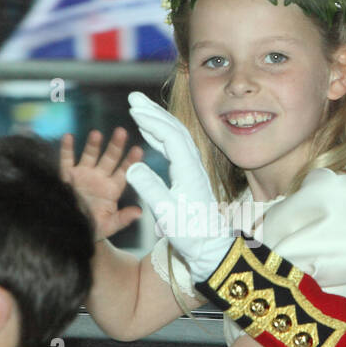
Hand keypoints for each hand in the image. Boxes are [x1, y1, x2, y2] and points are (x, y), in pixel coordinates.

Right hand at [60, 128, 143, 242]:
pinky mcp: (67, 176)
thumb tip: (139, 212)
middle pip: (109, 159)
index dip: (131, 161)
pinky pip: (66, 160)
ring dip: (93, 145)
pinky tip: (68, 137)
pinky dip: (67, 149)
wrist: (71, 230)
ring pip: (90, 156)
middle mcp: (99, 178)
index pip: (124, 172)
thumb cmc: (93, 229)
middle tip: (121, 132)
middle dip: (115, 146)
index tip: (138, 150)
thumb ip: (122, 219)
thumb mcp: (108, 226)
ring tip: (97, 134)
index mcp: (111, 189)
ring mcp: (83, 175)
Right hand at [124, 91, 232, 280]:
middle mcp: (194, 166)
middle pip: (174, 129)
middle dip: (153, 111)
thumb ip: (151, 190)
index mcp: (189, 171)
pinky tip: (150, 133)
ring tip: (139, 108)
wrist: (212, 249)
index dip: (152, 121)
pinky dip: (161, 135)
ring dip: (157, 120)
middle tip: (133, 97)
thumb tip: (134, 167)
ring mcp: (194, 170)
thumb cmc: (191, 236)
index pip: (171, 136)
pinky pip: (176, 148)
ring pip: (176, 136)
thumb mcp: (168, 215)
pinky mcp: (191, 176)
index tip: (133, 109)